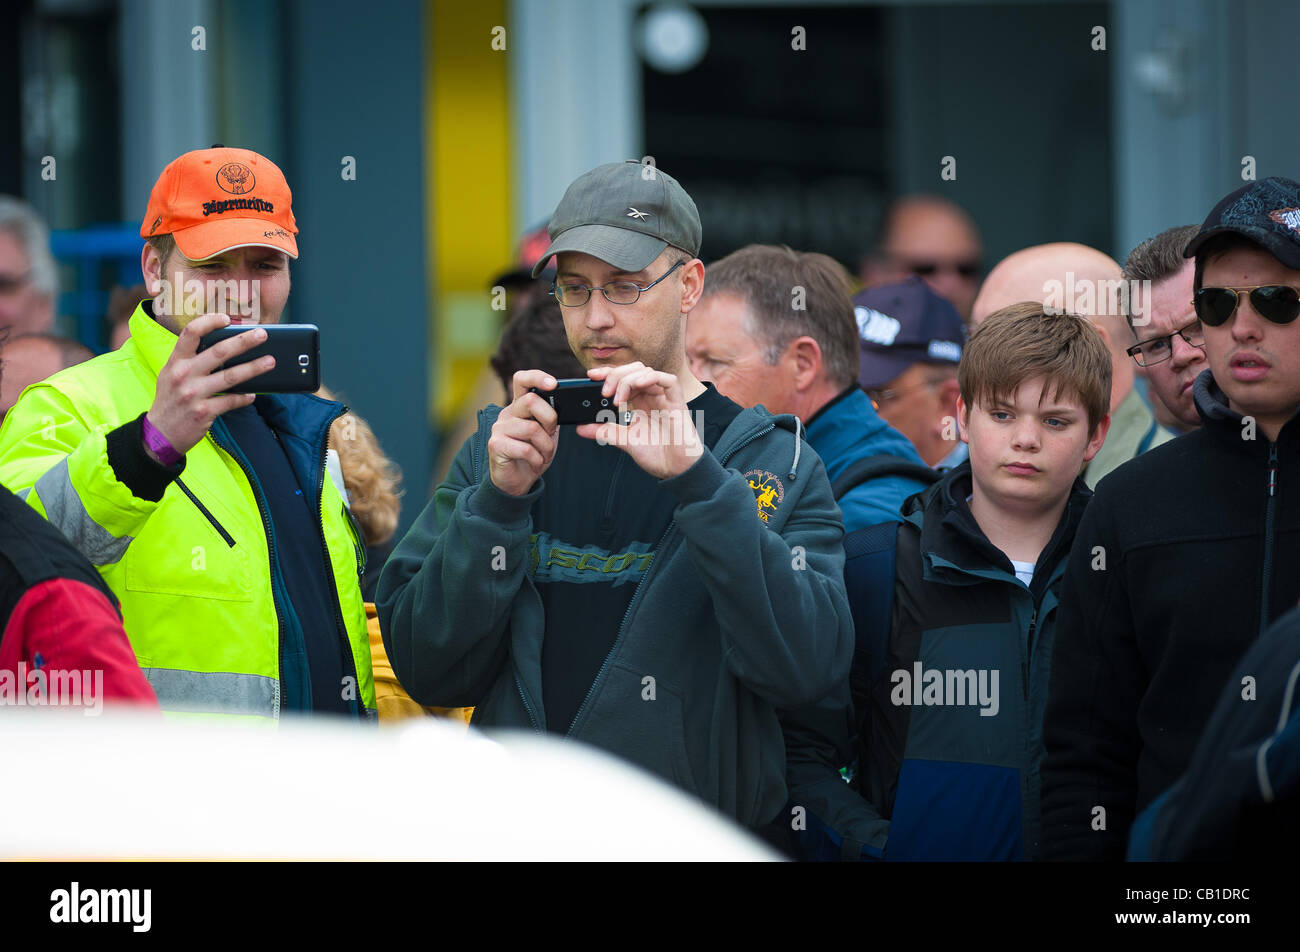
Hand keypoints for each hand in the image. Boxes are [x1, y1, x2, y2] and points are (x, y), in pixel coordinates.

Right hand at [146, 313, 273, 455]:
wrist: (159, 434)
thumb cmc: (171, 400)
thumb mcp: (171, 375)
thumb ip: (190, 360)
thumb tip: (223, 347)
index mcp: (175, 361)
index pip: (190, 333)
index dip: (209, 322)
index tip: (226, 318)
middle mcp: (183, 374)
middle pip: (218, 351)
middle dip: (244, 341)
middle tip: (263, 334)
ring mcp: (193, 394)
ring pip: (230, 376)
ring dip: (254, 368)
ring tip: (270, 362)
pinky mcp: (203, 412)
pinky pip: (231, 401)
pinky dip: (245, 397)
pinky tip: (253, 394)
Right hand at [488, 370, 559, 495]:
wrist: (517, 482)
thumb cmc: (533, 454)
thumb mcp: (547, 433)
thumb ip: (551, 417)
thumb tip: (566, 403)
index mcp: (519, 406)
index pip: (522, 380)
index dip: (537, 377)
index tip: (554, 384)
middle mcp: (507, 413)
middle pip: (530, 401)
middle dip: (549, 418)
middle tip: (551, 433)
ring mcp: (499, 428)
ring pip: (532, 428)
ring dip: (546, 446)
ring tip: (544, 454)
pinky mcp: (495, 445)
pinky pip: (526, 449)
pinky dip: (537, 459)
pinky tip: (534, 462)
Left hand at [576, 362, 701, 478]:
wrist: (676, 470)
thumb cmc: (657, 454)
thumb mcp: (624, 440)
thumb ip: (604, 431)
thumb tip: (581, 427)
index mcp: (640, 402)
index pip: (623, 377)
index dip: (608, 373)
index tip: (591, 376)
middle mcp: (652, 396)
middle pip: (633, 369)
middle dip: (615, 375)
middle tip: (603, 392)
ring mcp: (665, 398)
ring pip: (646, 371)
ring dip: (627, 380)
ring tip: (617, 400)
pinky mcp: (677, 402)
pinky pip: (667, 380)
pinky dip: (650, 378)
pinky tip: (637, 386)